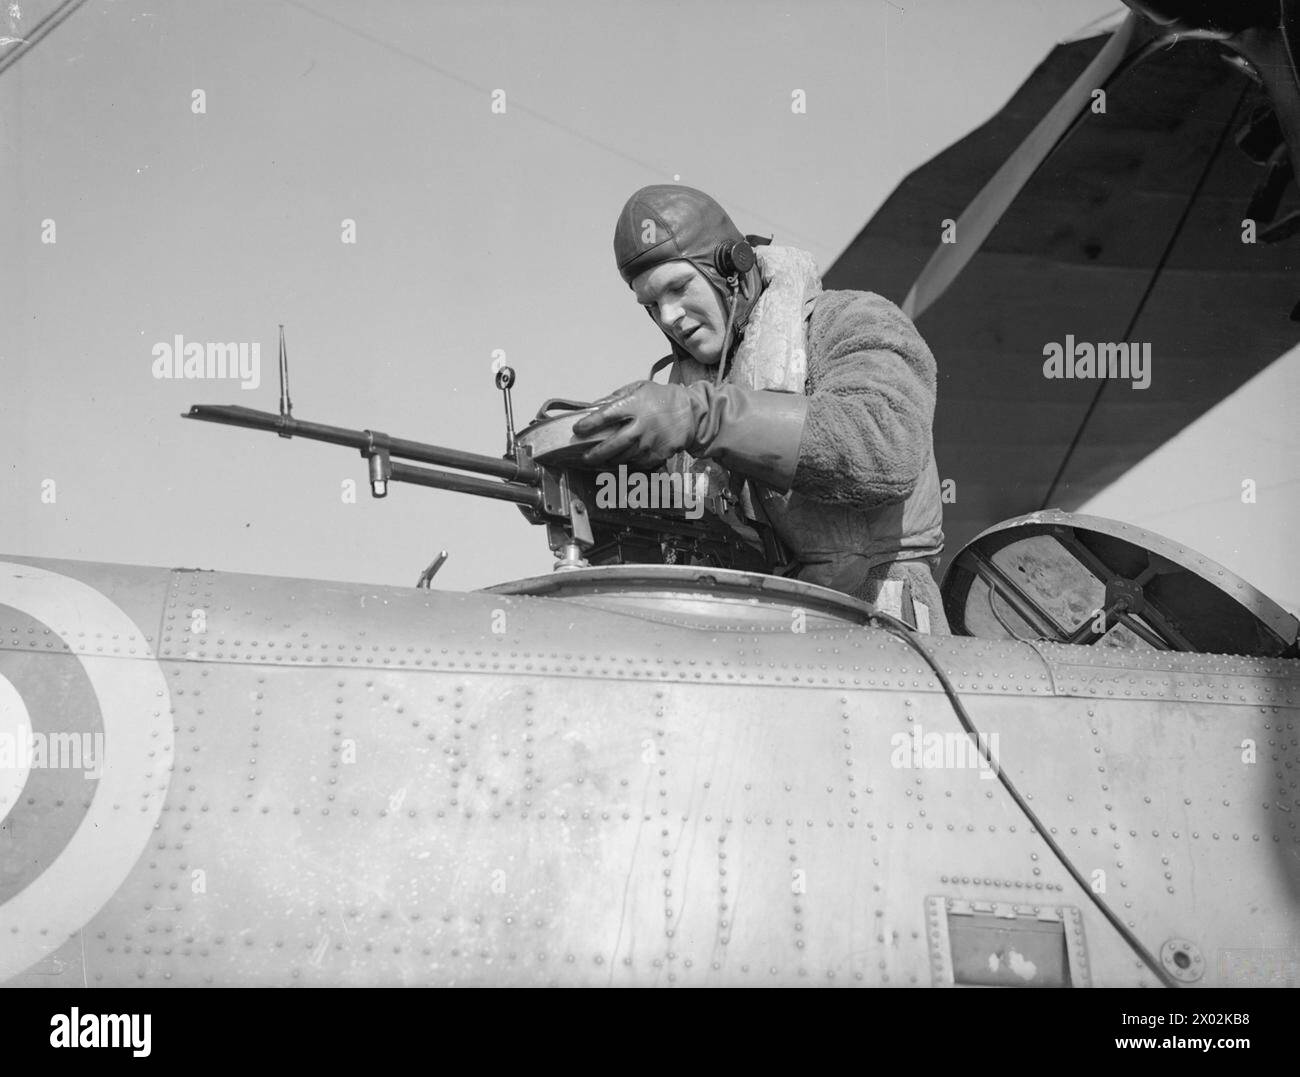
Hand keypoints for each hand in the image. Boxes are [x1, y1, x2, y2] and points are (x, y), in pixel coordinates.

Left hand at [573, 381, 698, 466]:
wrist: (690, 413)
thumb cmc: (661, 398)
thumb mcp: (639, 388)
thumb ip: (616, 397)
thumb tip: (593, 407)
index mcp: (635, 406)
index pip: (606, 416)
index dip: (590, 424)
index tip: (578, 429)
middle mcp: (641, 426)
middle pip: (614, 444)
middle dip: (596, 453)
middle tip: (584, 457)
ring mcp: (650, 443)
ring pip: (624, 457)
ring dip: (609, 461)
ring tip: (599, 461)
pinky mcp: (657, 455)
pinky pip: (637, 464)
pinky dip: (626, 465)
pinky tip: (619, 463)